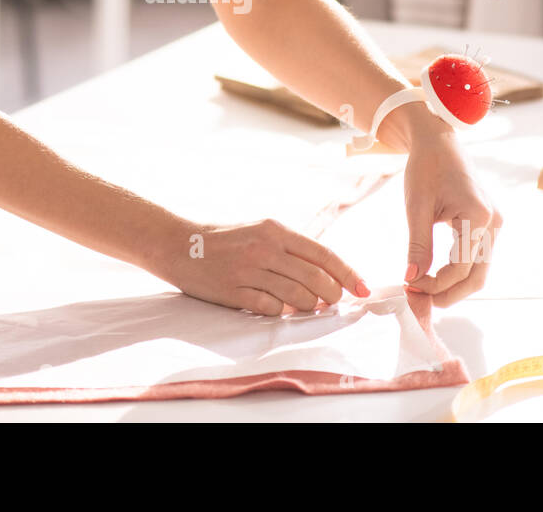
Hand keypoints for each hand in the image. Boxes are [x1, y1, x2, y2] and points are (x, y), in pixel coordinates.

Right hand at [162, 218, 370, 315]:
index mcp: (275, 231)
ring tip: (305, 306)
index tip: (363, 289)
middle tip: (331, 303)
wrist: (179, 245)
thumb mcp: (260, 231)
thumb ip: (290, 249)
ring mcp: (250, 271)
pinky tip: (278, 308)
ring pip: (298, 297)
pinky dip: (281, 312)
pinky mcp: (235, 292)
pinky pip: (271, 308)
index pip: (323, 254)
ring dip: (308, 306)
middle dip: (331, 296)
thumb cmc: (225, 239)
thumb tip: (326, 272)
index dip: (347, 274)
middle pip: (315, 279)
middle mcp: (265, 249)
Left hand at [403, 132, 501, 305]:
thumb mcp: (416, 207)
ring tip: (425, 289)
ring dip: (454, 285)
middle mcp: (494, 223)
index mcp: (478, 217)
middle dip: (449, 294)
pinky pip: (477, 257)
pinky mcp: (488, 224)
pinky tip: (435, 274)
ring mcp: (495, 224)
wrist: (438, 143)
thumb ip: (417, 246)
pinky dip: (459, 271)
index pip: (460, 268)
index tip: (409, 285)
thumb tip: (412, 279)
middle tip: (420, 301)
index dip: (434, 284)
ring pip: (479, 270)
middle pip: (477, 277)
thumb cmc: (425, 168)